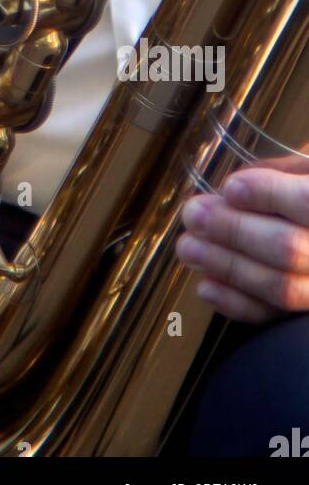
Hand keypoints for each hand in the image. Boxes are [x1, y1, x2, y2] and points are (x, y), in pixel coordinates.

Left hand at [178, 161, 308, 321]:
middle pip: (288, 248)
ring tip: (187, 247)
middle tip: (193, 214)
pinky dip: (237, 304)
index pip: (308, 201)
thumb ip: (279, 173)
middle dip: (233, 231)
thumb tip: (232, 191)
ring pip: (282, 288)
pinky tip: (206, 285)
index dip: (268, 195)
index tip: (231, 188)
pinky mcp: (308, 315)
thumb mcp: (306, 168)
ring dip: (226, 266)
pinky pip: (275, 316)